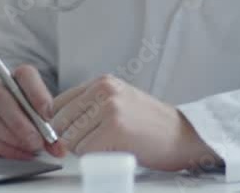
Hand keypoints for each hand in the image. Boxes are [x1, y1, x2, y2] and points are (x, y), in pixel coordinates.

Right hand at [0, 65, 64, 159]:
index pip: (24, 75)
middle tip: (36, 140)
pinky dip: (2, 148)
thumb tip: (58, 147)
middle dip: (19, 123)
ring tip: (28, 148)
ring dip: (10, 137)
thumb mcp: (44, 114)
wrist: (12, 116)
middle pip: (0, 97)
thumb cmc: (30, 112)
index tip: (49, 115)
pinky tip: (18, 152)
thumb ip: (51, 128)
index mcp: (17, 75)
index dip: (37, 95)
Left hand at [51, 75, 220, 171]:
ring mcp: (109, 109)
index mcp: (103, 82)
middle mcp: (104, 91)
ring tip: (109, 146)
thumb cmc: (151, 125)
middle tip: (94, 144)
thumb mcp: (119, 102)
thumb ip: (90, 105)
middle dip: (71, 139)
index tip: (73, 134)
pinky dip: (95, 157)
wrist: (183, 136)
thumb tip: (56, 122)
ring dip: (85, 150)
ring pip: (71, 139)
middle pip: (61, 123)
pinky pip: (86, 151)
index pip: (58, 104)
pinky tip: (115, 152)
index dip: (62, 125)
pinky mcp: (114, 129)